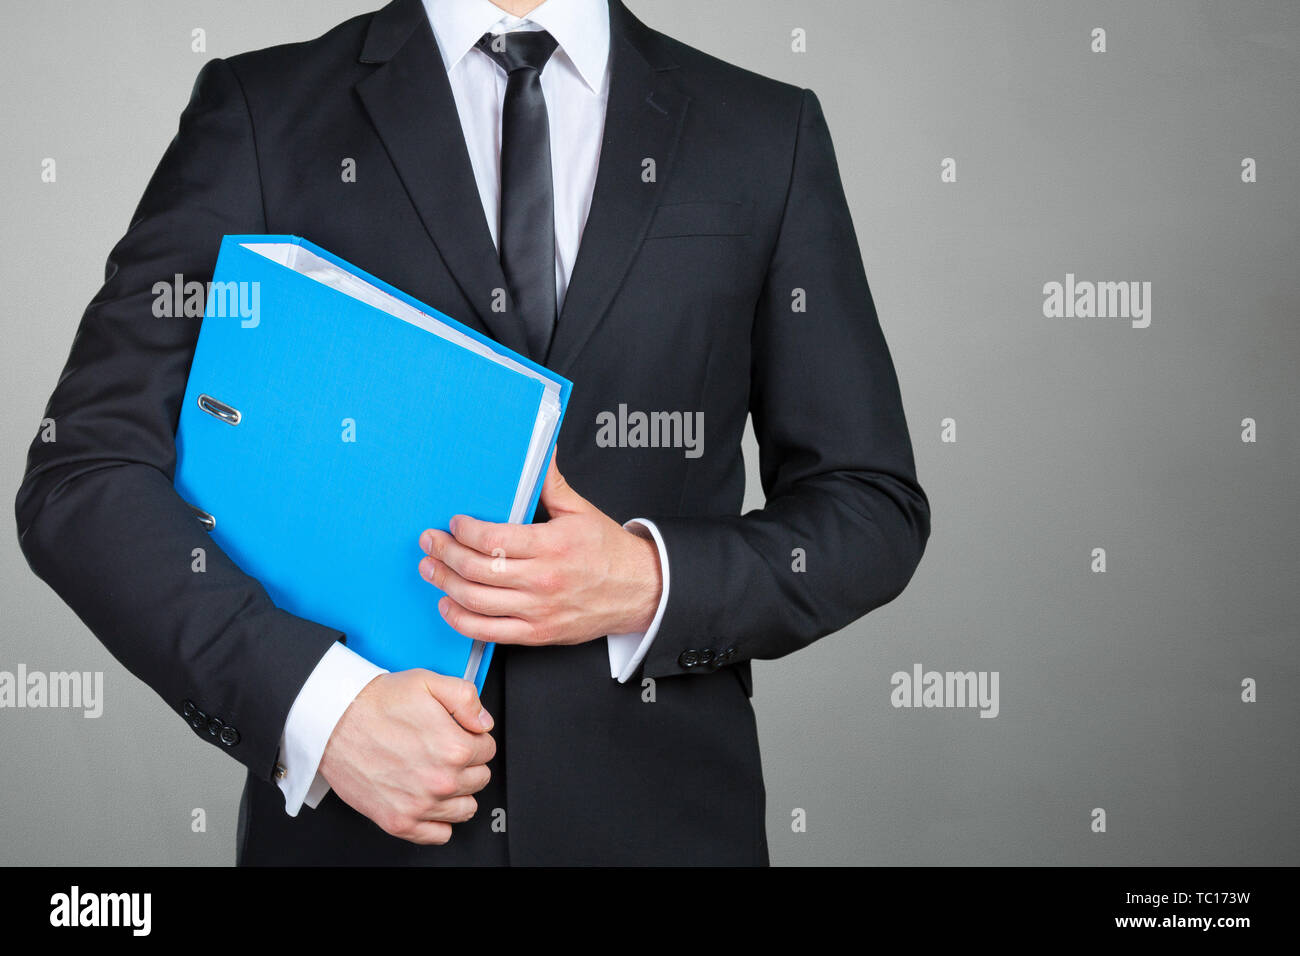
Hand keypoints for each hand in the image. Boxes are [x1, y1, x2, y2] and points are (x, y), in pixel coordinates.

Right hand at [317, 669, 494, 844]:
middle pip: (480, 778)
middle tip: (444, 751)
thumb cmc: (375, 704)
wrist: (333, 723)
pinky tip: (430, 800)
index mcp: (453, 748)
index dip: (474, 738)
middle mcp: (440, 781)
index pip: (488, 749)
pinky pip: (440, 834)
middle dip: (468, 763)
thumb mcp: (428, 682)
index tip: (459, 734)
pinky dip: (440, 821)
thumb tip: (484, 721)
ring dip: (458, 792)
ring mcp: (420, 805)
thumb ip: (466, 698)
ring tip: (437, 774)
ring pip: (466, 808)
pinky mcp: (399, 821)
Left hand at [417, 456, 661, 645]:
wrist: (639, 591)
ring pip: (476, 601)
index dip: (465, 531)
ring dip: (445, 584)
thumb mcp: (580, 510)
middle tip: (430, 541)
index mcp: (552, 546)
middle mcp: (543, 581)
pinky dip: (461, 620)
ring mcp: (538, 611)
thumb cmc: (609, 552)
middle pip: (477, 570)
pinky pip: (488, 632)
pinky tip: (448, 605)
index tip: (454, 523)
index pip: (493, 539)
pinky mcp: (537, 634)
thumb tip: (538, 449)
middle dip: (445, 553)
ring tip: (431, 569)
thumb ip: (550, 482)